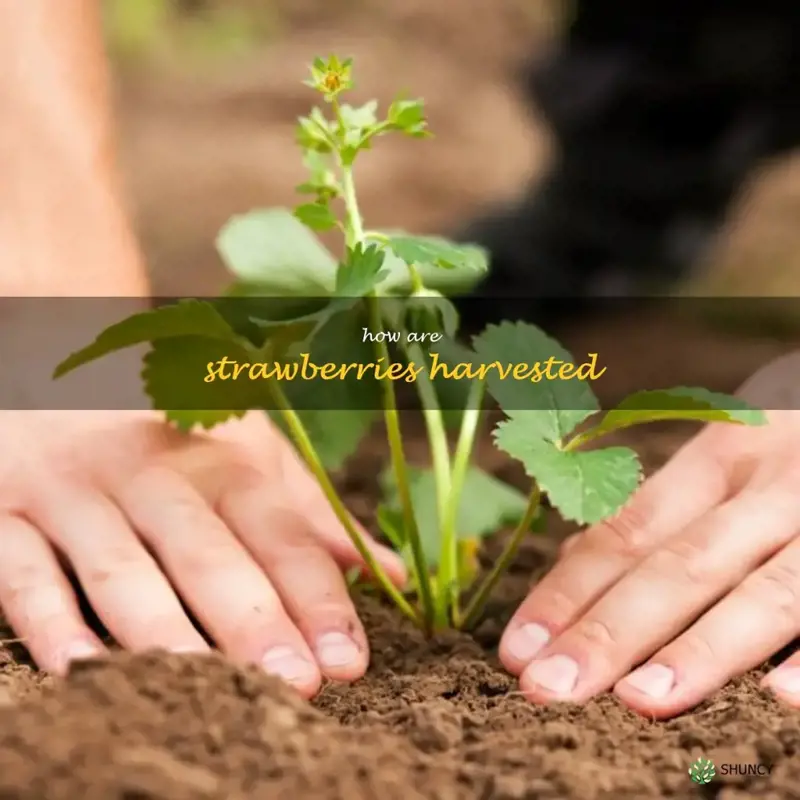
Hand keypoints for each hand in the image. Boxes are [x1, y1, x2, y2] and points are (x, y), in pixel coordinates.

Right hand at [0, 410, 404, 697]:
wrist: (51, 364)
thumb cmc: (169, 430)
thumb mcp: (249, 455)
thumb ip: (312, 517)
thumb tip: (392, 574)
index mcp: (222, 461)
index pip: (280, 534)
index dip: (317, 598)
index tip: (349, 661)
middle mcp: (153, 474)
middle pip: (209, 553)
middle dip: (254, 620)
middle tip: (297, 684)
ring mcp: (76, 492)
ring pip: (121, 568)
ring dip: (164, 630)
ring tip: (209, 690)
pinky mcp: (5, 509)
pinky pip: (22, 570)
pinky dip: (49, 619)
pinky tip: (82, 670)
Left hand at [499, 352, 799, 717]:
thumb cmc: (789, 449)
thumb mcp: (724, 460)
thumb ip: (658, 510)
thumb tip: (574, 558)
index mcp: (717, 462)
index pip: (628, 532)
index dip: (568, 591)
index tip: (516, 649)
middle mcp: (768, 487)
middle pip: (680, 563)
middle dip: (609, 630)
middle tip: (547, 686)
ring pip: (765, 591)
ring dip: (700, 649)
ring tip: (637, 700)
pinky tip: (779, 699)